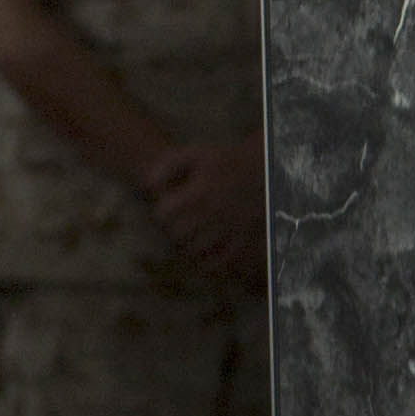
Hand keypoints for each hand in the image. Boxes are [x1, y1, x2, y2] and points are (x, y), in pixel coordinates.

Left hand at [146, 135, 266, 282]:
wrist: (267, 170)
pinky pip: (219, 262)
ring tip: (193, 235)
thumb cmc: (227, 161)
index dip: (163, 211)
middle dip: (175, 228)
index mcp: (200, 192)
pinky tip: (207, 251)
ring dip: (189, 244)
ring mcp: (230, 229)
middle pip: (178, 234)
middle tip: (180, 222)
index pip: (164, 213)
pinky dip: (209, 261)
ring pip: (195, 250)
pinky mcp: (244, 241)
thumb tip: (147, 186)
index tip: (169, 207)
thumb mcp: (197, 154)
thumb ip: (168, 165)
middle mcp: (214, 213)